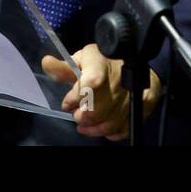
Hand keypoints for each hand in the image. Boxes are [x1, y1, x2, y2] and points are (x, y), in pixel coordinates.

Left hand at [41, 43, 161, 140]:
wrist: (136, 61)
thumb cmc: (104, 61)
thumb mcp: (83, 59)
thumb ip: (64, 67)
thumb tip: (46, 63)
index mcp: (102, 61)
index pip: (91, 82)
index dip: (77, 96)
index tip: (69, 101)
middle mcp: (120, 78)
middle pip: (97, 109)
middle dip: (82, 116)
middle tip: (78, 113)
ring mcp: (134, 93)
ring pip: (110, 123)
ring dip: (93, 128)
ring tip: (85, 124)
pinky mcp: (144, 104)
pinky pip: (124, 128)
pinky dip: (111, 132)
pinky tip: (102, 126)